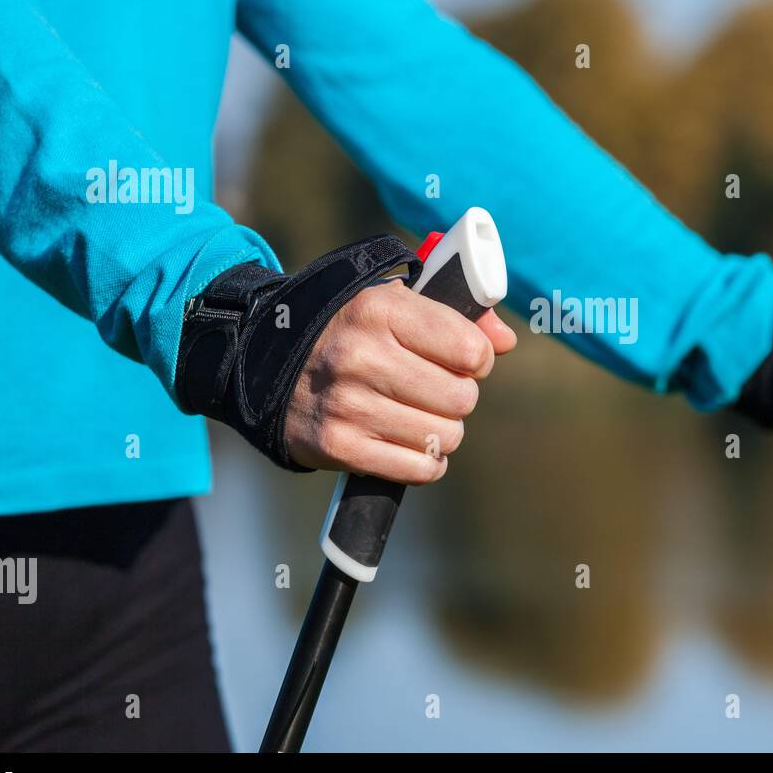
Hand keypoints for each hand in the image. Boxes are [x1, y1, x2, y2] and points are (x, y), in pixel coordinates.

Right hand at [285, 279, 516, 482]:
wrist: (266, 365)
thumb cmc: (350, 332)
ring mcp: (349, 405)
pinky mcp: (339, 446)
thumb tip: (506, 342)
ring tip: (417, 416)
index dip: (477, 359)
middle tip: (434, 391)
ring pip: (445, 437)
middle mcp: (362, 356)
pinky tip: (409, 444)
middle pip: (461, 398)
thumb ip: (458, 315)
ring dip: (442, 432)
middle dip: (458, 398)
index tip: (460, 360)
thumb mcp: (393, 303)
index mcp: (380, 310)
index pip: (471, 350)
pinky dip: (425, 463)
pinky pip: (418, 469)